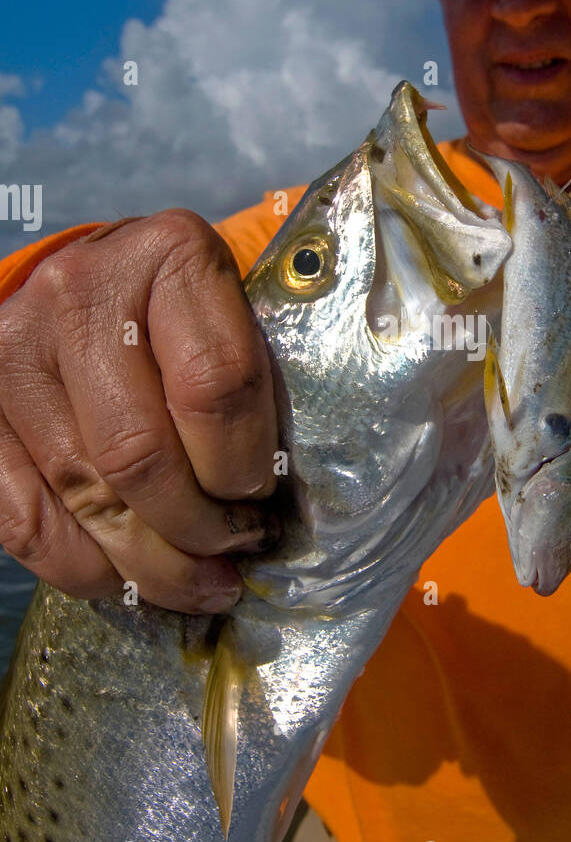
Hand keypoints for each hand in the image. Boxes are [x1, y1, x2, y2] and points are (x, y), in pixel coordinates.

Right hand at [0, 210, 280, 612]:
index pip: (215, 387)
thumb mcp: (235, 311)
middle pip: (141, 454)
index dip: (245, 464)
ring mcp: (14, 350)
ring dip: (152, 565)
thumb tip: (274, 504)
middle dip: (199, 528)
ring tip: (200, 586)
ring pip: (87, 496)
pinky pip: (24, 520)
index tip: (263, 495)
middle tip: (235, 550)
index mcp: (169, 255)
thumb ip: (254, 381)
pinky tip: (126, 579)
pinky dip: (83, 567)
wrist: (92, 279)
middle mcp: (79, 294)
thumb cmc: (185, 310)